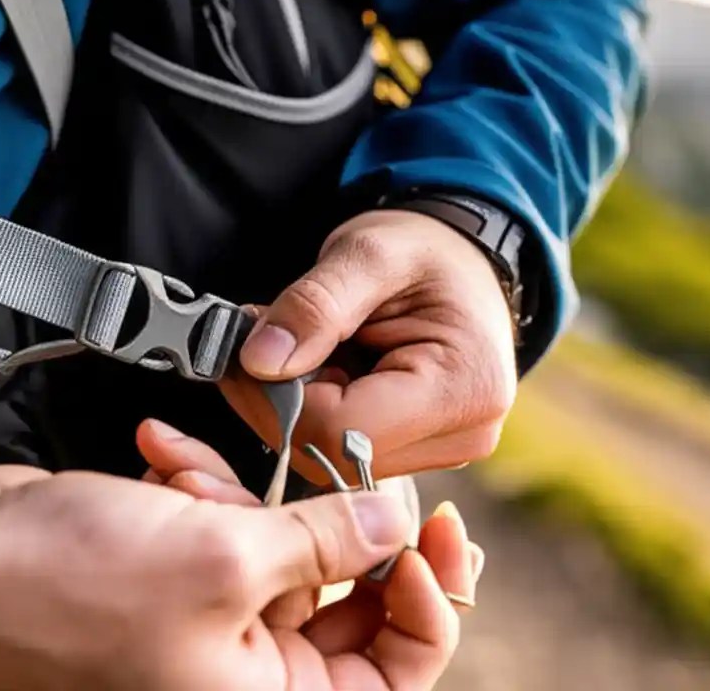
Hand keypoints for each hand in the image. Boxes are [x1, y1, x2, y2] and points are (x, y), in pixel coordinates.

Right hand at [138, 419, 486, 687]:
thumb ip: (327, 541)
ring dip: (241, 493)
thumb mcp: (225, 557)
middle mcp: (246, 673)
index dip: (426, 595)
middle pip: (344, 599)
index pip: (398, 665)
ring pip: (279, 549)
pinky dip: (199, 484)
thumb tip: (396, 521)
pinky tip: (159, 454)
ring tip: (189, 471)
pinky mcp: (174, 575)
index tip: (429, 524)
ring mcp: (210, 622)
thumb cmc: (69, 589)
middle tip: (345, 462)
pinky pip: (221, 525)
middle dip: (331, 523)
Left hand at [222, 210, 518, 482]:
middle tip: (262, 343)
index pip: (341, 429)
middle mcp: (463, 435)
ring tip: (300, 350)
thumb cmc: (423, 250)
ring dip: (296, 407)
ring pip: (331, 458)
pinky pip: (344, 452)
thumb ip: (313, 306)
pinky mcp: (421, 452)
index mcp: (462, 386)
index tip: (246, 353)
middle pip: (333, 453)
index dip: (277, 398)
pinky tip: (320, 371)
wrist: (462, 260)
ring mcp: (445, 450)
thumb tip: (258, 361)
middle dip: (280, 402)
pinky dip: (316, 413)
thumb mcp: (367, 253)